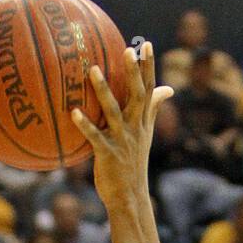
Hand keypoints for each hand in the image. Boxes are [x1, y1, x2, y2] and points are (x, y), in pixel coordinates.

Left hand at [71, 42, 172, 212]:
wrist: (130, 197)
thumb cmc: (133, 164)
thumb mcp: (146, 135)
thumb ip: (153, 109)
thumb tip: (168, 89)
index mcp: (143, 123)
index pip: (149, 90)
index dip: (149, 68)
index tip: (147, 44)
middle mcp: (135, 129)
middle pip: (137, 96)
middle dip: (134, 73)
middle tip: (128, 50)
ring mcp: (122, 142)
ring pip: (114, 112)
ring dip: (103, 91)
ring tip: (93, 70)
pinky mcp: (108, 155)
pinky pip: (95, 137)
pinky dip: (85, 125)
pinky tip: (73, 112)